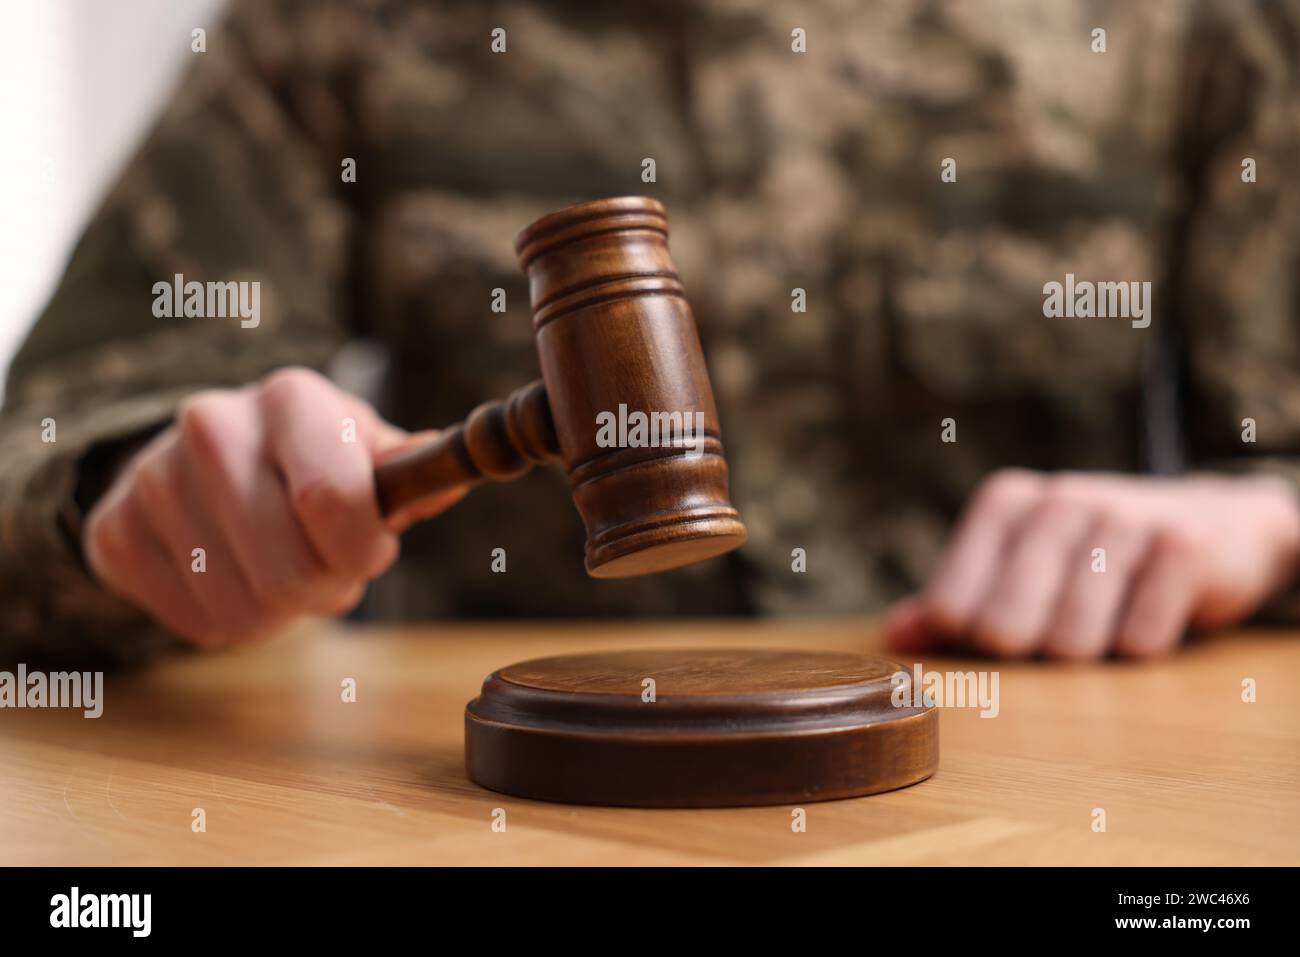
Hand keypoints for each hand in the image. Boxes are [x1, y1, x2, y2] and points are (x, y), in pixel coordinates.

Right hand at [84, 367, 465, 646]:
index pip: (333, 502)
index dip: (363, 550)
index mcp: (291, 400)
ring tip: (278, 566)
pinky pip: (195, 624)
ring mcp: (153, 479)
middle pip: (291, 574)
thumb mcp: (365, 451)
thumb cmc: (310, 458)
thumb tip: (450, 477)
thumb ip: (410, 473)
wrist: (205, 455)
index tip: (371, 551)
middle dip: (327, 589)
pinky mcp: (113, 531)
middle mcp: (212, 427)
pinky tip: (230, 573)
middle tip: (326, 567)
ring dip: (279, 610)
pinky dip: (227, 618)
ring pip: (244, 611)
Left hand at [884, 470, 1299, 658]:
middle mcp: (1057, 499)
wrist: (1217, 525)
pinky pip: (1140, 642)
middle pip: (1004, 631)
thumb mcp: (1018, 567)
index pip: (949, 608)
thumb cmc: (1094, 557)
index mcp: (1004, 501)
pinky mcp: (1184, 545)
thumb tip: (896, 638)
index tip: (1005, 630)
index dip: (973, 642)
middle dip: (1031, 653)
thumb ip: (953, 602)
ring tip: (1109, 617)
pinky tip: (1152, 609)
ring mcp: (1122, 517)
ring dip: (1092, 652)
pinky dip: (1145, 646)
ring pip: (1072, 643)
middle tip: (1061, 630)